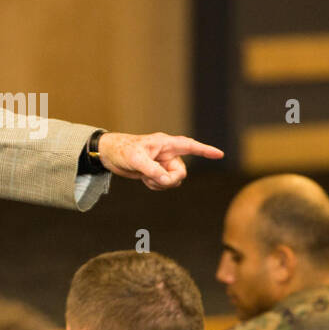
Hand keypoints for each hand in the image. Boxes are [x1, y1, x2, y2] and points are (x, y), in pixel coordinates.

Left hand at [97, 132, 223, 189]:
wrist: (109, 154)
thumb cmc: (122, 150)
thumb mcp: (136, 160)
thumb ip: (152, 170)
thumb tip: (166, 181)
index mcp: (166, 144)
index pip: (190, 146)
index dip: (205, 151)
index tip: (220, 155)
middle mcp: (167, 153)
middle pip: (181, 172)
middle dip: (170, 179)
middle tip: (155, 179)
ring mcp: (162, 164)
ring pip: (173, 180)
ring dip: (160, 183)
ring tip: (145, 177)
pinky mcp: (155, 172)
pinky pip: (164, 184)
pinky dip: (155, 185)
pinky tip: (144, 180)